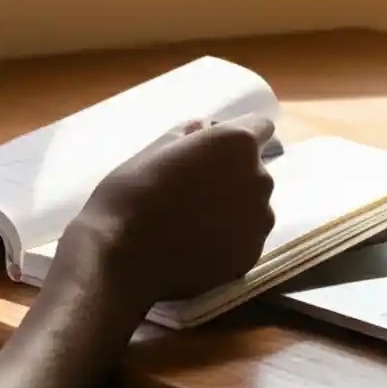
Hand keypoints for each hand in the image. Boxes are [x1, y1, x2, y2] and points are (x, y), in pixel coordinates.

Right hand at [58, 114, 276, 309]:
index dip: (236, 137)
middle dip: (232, 175)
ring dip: (233, 208)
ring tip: (192, 223)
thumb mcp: (153, 151)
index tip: (213, 150)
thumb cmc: (131, 196)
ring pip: (253, 205)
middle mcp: (260, 179)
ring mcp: (261, 219)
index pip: (260, 127)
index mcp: (237, 144)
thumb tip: (204, 127)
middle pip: (255, 170)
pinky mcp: (254, 253)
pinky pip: (247, 237)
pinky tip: (197, 246)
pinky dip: (230, 239)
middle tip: (193, 190)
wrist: (126, 260)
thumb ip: (189, 134)